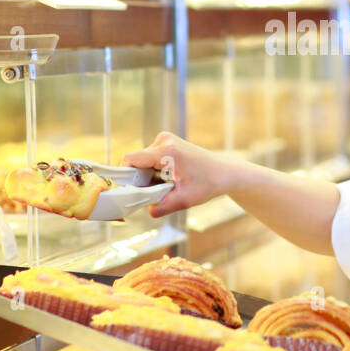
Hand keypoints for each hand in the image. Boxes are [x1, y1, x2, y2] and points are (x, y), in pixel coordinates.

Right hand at [122, 132, 236, 218]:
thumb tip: (147, 211)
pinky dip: (153, 171)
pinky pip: (150, 158)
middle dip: (139, 179)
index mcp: (167, 152)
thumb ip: (163, 207)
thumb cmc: (209, 183)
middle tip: (152, 194)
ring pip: (142, 160)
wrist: (225, 172)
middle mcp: (164, 141)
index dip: (124, 176)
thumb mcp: (185, 199)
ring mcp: (166, 139)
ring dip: (147, 176)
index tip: (126, 191)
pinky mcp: (168, 143)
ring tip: (165, 187)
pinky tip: (167, 180)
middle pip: (136, 161)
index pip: (131, 159)